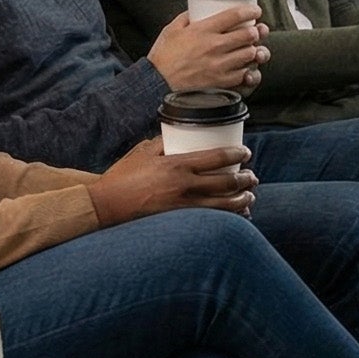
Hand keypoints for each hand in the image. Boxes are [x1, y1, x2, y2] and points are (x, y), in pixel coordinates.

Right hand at [85, 137, 256, 224]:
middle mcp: (184, 185)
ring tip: (250, 196)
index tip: (245, 153)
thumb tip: (176, 136)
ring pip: (224, 205)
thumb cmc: (122, 178)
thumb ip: (162, 144)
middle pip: (226, 182)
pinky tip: (237, 216)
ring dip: (242, 200)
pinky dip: (228, 218)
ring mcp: (183, 206)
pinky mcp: (180, 221)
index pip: (217, 157)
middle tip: (252, 176)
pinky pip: (212, 219)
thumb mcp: (142, 153)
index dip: (237, 155)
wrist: (105, 205)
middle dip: (246, 179)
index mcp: (177, 164)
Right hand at [147, 7, 268, 92]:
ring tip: (251, 49)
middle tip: (256, 31)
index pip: (235, 15)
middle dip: (256, 31)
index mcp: (203, 30)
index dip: (251, 12)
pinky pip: (243, 75)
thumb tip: (197, 9)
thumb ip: (186, 17)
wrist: (156, 84)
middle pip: (248, 35)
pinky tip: (244, 67)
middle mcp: (214, 46)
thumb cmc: (162, 57)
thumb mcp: (171, 29)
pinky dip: (248, 70)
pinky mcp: (220, 82)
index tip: (255, 12)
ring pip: (249, 54)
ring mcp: (219, 65)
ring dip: (254, 50)